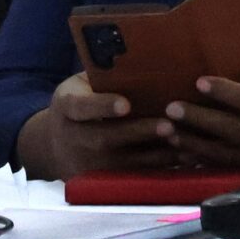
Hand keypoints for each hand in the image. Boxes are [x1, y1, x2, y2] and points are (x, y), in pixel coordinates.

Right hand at [14, 72, 175, 179]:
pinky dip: (159, 168)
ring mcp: (86, 163)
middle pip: (104, 138)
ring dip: (156, 154)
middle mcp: (73, 137)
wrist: (54, 146)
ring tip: (185, 144)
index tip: (125, 104)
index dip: (102, 106)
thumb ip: (102, 79)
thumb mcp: (79, 87)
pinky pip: (133, 177)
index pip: (80, 106)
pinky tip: (183, 158)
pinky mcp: (101, 182)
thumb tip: (143, 56)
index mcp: (66, 106)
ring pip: (122, 162)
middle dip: (137, 133)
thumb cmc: (79, 106)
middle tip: (168, 126)